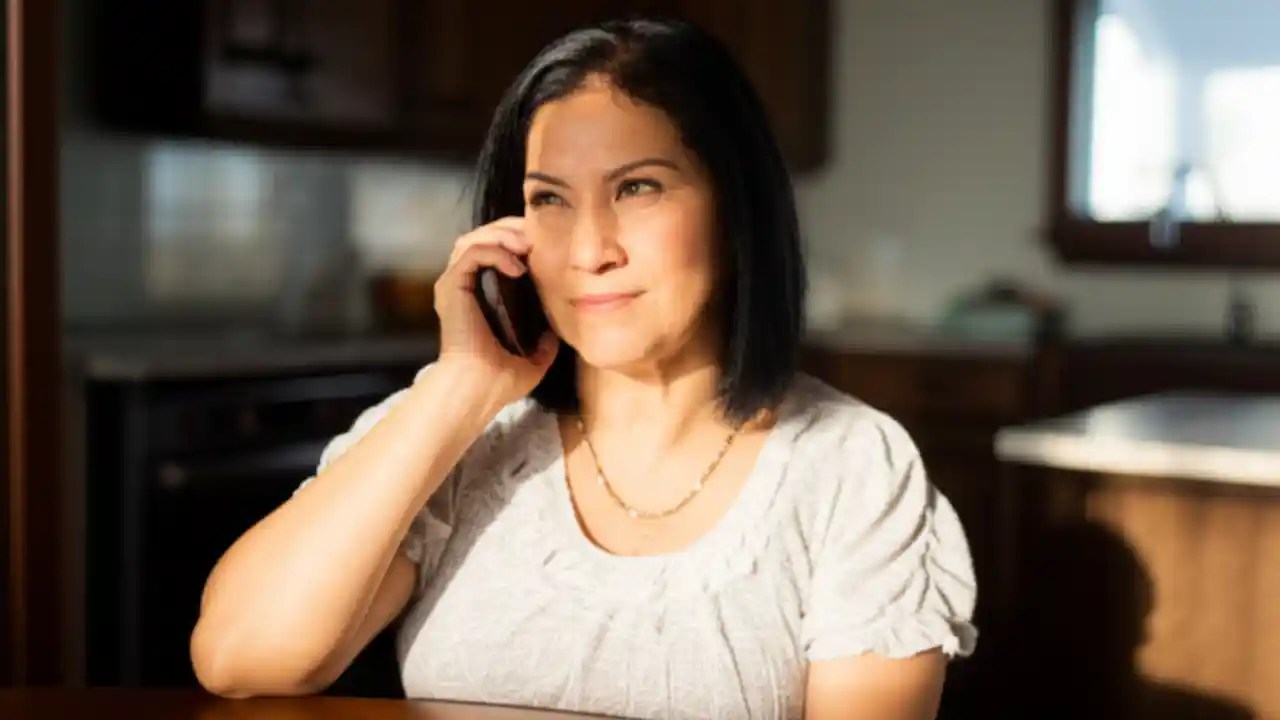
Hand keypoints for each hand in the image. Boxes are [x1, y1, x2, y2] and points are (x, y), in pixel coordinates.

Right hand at [432, 217, 558, 406]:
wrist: (479, 391)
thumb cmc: (501, 381)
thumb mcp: (535, 357)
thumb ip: (545, 340)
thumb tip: (559, 329)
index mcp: (480, 297)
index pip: (495, 251)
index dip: (519, 241)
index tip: (547, 246)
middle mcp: (463, 286)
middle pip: (483, 237)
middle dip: (512, 230)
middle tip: (539, 236)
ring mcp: (453, 285)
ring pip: (474, 238)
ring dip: (503, 234)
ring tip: (530, 245)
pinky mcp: (450, 286)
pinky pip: (471, 252)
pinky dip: (496, 251)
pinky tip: (519, 266)